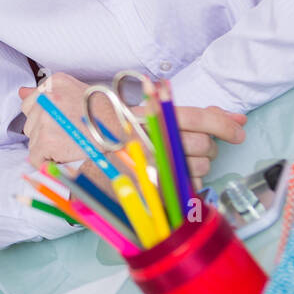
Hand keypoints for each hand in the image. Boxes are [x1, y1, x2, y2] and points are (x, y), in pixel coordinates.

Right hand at [16, 73, 246, 187]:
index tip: (240, 129)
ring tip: (180, 160)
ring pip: (193, 169)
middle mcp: (146, 141)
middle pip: (200, 146)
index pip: (195, 118)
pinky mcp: (139, 186)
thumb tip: (230, 117)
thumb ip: (172, 110)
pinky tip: (178, 178)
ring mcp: (142, 166)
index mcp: (144, 116)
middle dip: (207, 147)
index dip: (223, 123)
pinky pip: (177, 189)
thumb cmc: (84, 120)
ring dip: (196, 166)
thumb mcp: (122, 105)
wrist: (54, 143)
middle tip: (200, 144)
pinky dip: (186, 185)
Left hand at [18, 72, 114, 165]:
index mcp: (55, 83)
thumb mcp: (77, 93)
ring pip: (32, 140)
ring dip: (47, 146)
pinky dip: (47, 161)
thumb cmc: (105, 114)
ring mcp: (45, 119)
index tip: (62, 123)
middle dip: (44, 132)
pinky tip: (66, 155)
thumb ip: (48, 93)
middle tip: (70, 134)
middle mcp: (47, 98)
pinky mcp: (46, 140)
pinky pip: (35, 157)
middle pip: (29, 123)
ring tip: (72, 143)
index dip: (44, 118)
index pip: (30, 103)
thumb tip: (21, 91)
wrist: (124, 133)